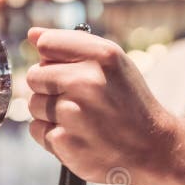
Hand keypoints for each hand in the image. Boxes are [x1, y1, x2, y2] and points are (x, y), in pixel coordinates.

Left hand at [26, 27, 176, 184]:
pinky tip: (76, 137)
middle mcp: (86, 82)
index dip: (52, 59)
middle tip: (76, 100)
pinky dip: (52, 135)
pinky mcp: (64, 141)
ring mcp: (73, 113)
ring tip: (80, 120)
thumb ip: (72, 44)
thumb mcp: (113, 64)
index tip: (66, 71)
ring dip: (49, 113)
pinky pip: (37, 130)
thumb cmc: (128, 103)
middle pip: (34, 76)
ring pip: (33, 104)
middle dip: (49, 88)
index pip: (47, 44)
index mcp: (102, 57)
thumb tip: (32, 34)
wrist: (152, 150)